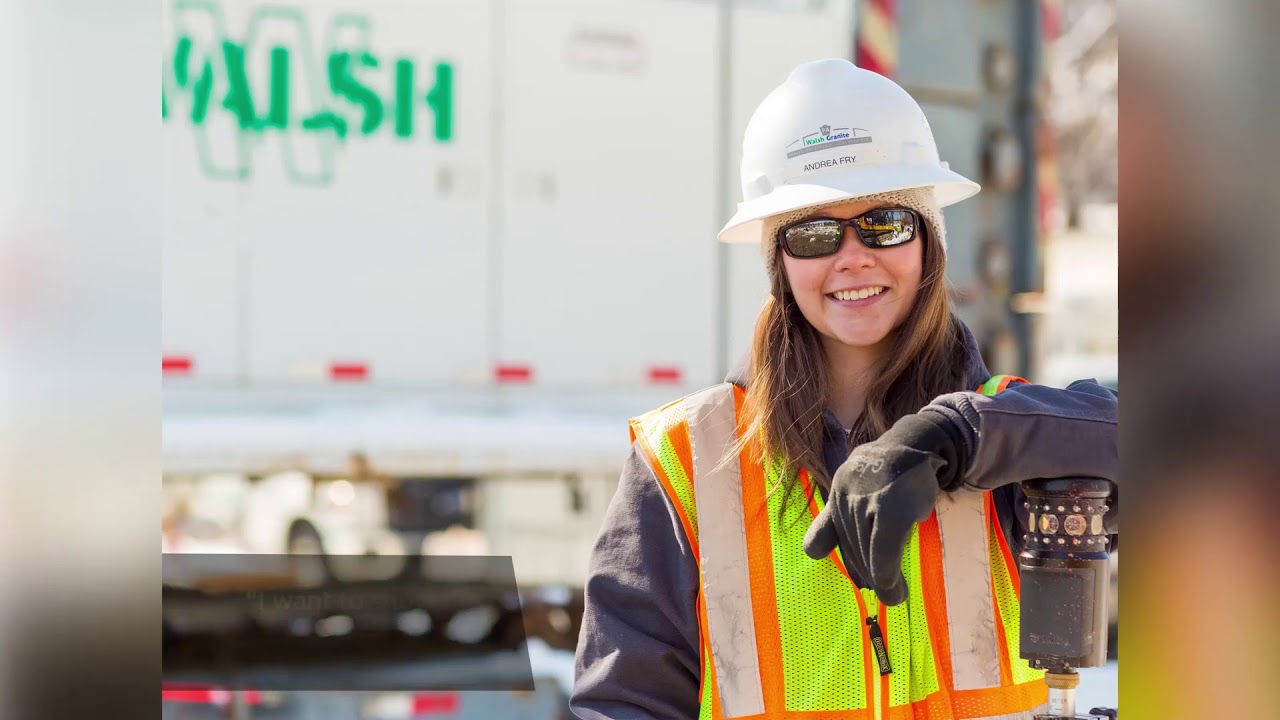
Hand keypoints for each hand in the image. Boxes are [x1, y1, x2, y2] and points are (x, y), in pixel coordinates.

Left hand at [802, 411, 968, 605]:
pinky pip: (885, 548)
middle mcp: (845, 494)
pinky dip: (887, 571)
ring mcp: (868, 499)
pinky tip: (894, 587)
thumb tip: (813, 552)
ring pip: (867, 551)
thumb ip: (833, 518)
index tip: (860, 576)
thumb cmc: (887, 473)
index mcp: (835, 493)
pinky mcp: (893, 507)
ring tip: (894, 596)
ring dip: (881, 580)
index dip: (840, 560)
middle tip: (885, 592)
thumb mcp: (852, 489)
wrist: (918, 442)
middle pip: (851, 548)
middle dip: (867, 574)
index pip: (822, 538)